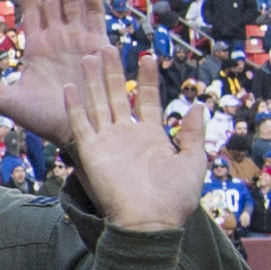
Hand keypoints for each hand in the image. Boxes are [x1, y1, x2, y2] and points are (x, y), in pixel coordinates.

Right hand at [64, 51, 209, 236]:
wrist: (150, 222)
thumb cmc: (175, 198)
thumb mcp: (194, 160)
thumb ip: (195, 132)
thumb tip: (200, 105)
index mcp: (152, 137)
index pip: (146, 100)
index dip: (147, 79)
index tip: (148, 57)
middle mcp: (127, 136)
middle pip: (118, 96)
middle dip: (114, 71)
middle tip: (109, 47)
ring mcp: (108, 143)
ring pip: (98, 104)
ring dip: (93, 81)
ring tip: (91, 56)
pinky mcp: (91, 153)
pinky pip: (80, 125)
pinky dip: (74, 106)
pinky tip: (70, 87)